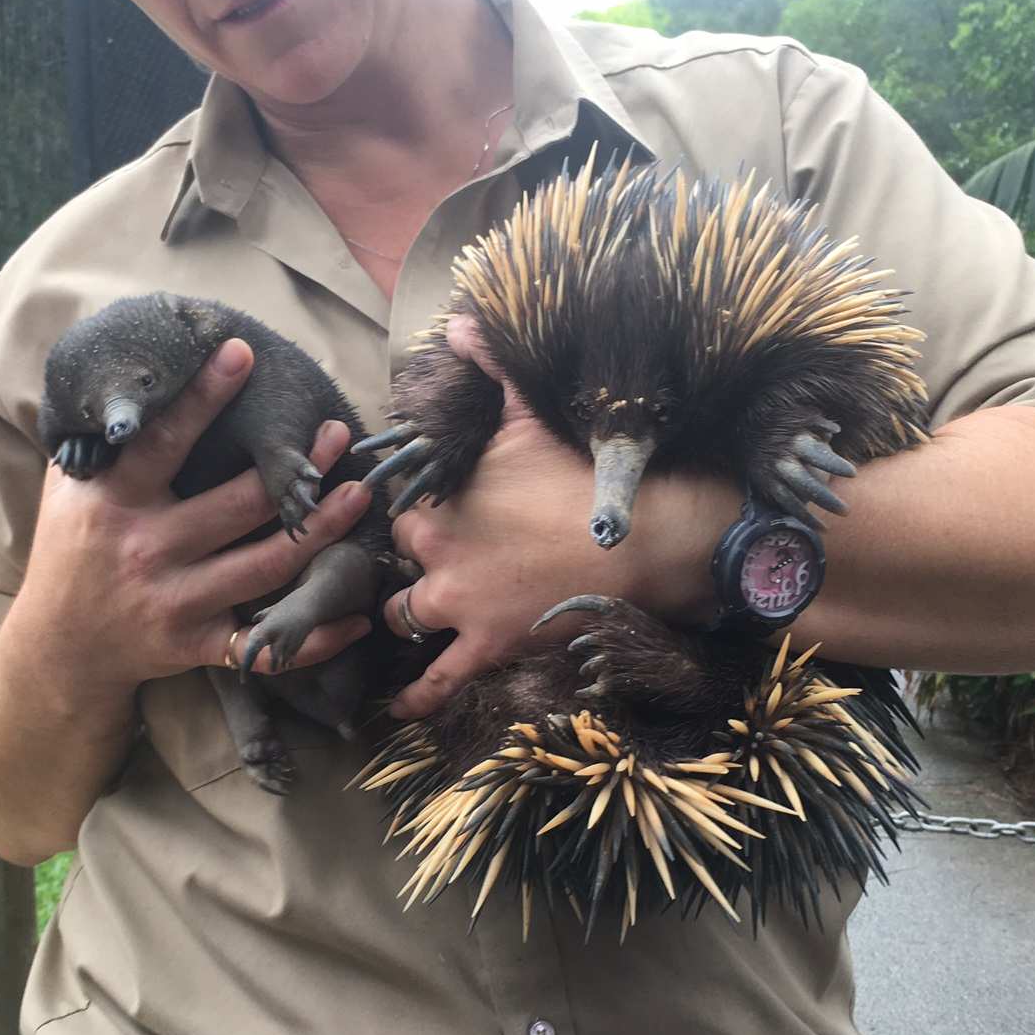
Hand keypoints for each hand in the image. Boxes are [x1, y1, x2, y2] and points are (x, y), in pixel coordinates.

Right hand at [0, 337, 373, 699]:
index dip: (205, 396)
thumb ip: (103, 441)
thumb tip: (129, 375)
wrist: (59, 648)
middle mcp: (148, 549)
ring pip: (266, 565)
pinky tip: (356, 615)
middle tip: (337, 432)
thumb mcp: (68, 491)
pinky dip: (314, 638)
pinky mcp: (197, 645)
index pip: (164, 439)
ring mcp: (176, 601)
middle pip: (240, 504)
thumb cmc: (71, 552)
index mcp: (115, 500)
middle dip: (294, 466)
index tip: (242, 354)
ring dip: (321, 530)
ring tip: (359, 494)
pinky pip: (265, 647)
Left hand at [381, 318, 731, 719]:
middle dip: (407, 565)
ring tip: (411, 624)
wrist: (641, 539)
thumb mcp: (530, 414)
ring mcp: (458, 601)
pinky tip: (397, 710)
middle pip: (394, 562)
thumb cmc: (585, 474)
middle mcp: (436, 549)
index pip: (397, 508)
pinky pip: (435, 682)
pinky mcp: (486, 646)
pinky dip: (415, 699)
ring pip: (403, 618)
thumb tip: (461, 324)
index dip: (411, 515)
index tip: (426, 519)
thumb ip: (490, 370)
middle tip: (428, 566)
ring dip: (406, 620)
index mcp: (441, 494)